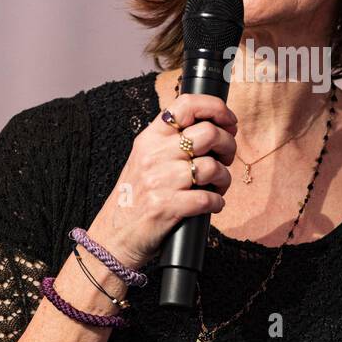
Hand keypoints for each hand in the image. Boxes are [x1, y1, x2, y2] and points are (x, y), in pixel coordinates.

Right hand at [86, 92, 237, 270]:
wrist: (112, 237)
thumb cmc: (135, 199)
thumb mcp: (145, 160)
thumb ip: (171, 143)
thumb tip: (213, 128)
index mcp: (149, 138)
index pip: (186, 104)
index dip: (216, 108)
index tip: (229, 122)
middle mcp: (153, 155)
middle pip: (208, 133)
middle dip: (228, 145)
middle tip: (226, 158)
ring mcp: (159, 181)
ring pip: (212, 166)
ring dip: (224, 179)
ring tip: (218, 187)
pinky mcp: (165, 207)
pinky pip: (208, 198)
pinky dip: (217, 202)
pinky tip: (212, 205)